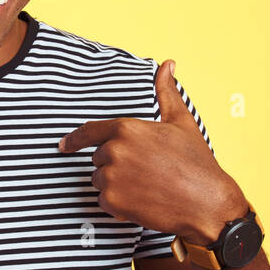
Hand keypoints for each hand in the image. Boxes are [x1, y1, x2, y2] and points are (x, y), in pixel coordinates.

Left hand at [57, 59, 245, 244]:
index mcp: (126, 128)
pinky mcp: (112, 201)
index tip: (63, 146)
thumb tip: (167, 65)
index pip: (89, 132)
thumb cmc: (196, 162)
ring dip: (117, 186)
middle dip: (117, 165)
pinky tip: (143, 201)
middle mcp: (114, 150)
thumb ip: (166, 93)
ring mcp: (111, 177)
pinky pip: (104, 202)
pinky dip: (119, 205)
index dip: (73, 140)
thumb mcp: (181, 122)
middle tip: (147, 171)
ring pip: (100, 181)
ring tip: (146, 186)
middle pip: (99, 159)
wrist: (206, 203)